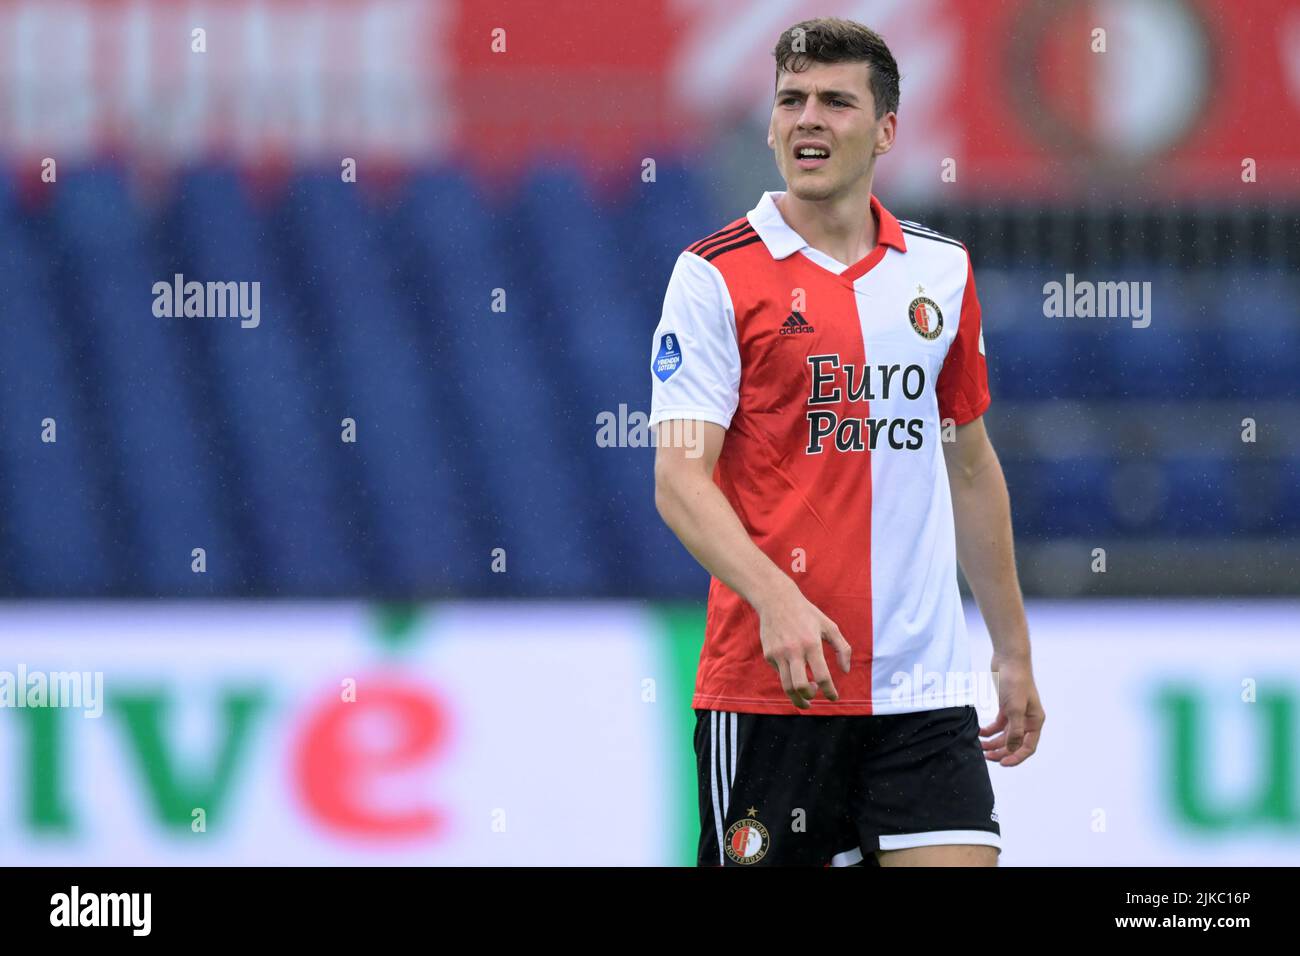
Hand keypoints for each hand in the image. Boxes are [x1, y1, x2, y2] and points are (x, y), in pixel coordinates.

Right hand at [756, 581, 851, 709]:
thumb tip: (846, 671)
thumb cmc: (807, 613)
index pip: (823, 676)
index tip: (834, 698)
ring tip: (805, 700)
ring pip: (787, 686)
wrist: (776, 600)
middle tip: (815, 696)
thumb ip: (842, 648)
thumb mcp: (829, 626)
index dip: (830, 691)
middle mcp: (794, 651)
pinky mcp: (769, 655)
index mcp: (812, 644)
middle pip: (801, 686)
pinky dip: (789, 678)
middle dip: (810, 698)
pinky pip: (780, 674)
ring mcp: (778, 654)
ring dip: (797, 698)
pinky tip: (794, 671)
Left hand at [980, 654, 1043, 765]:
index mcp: (1035, 722)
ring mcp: (1017, 714)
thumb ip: (1015, 730)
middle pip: (1015, 743)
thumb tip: (1012, 749)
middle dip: (1001, 752)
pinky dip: (989, 730)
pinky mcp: (1006, 707)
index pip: (1028, 747)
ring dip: (993, 743)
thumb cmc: (1016, 682)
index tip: (1002, 764)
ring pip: (1005, 735)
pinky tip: (979, 733)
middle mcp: (1028, 720)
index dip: (1016, 757)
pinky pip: (998, 725)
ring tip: (980, 747)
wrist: (1008, 659)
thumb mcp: (1015, 708)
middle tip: (985, 756)